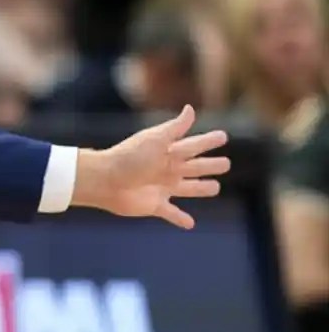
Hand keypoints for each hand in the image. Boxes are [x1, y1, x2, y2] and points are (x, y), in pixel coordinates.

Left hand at [73, 104, 230, 228]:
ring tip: (216, 188)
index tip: (223, 136)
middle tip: (226, 164)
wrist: (105, 180)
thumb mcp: (155, 139)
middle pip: (195, 167)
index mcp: (168, 152)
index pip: (194, 145)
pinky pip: (171, 213)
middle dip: (210, 165)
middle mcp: (167, 169)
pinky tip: (191, 224)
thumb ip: (175, 127)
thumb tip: (190, 108)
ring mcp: (162, 188)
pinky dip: (180, 219)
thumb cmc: (130, 157)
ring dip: (202, 189)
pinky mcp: (155, 205)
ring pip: (188, 188)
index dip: (208, 141)